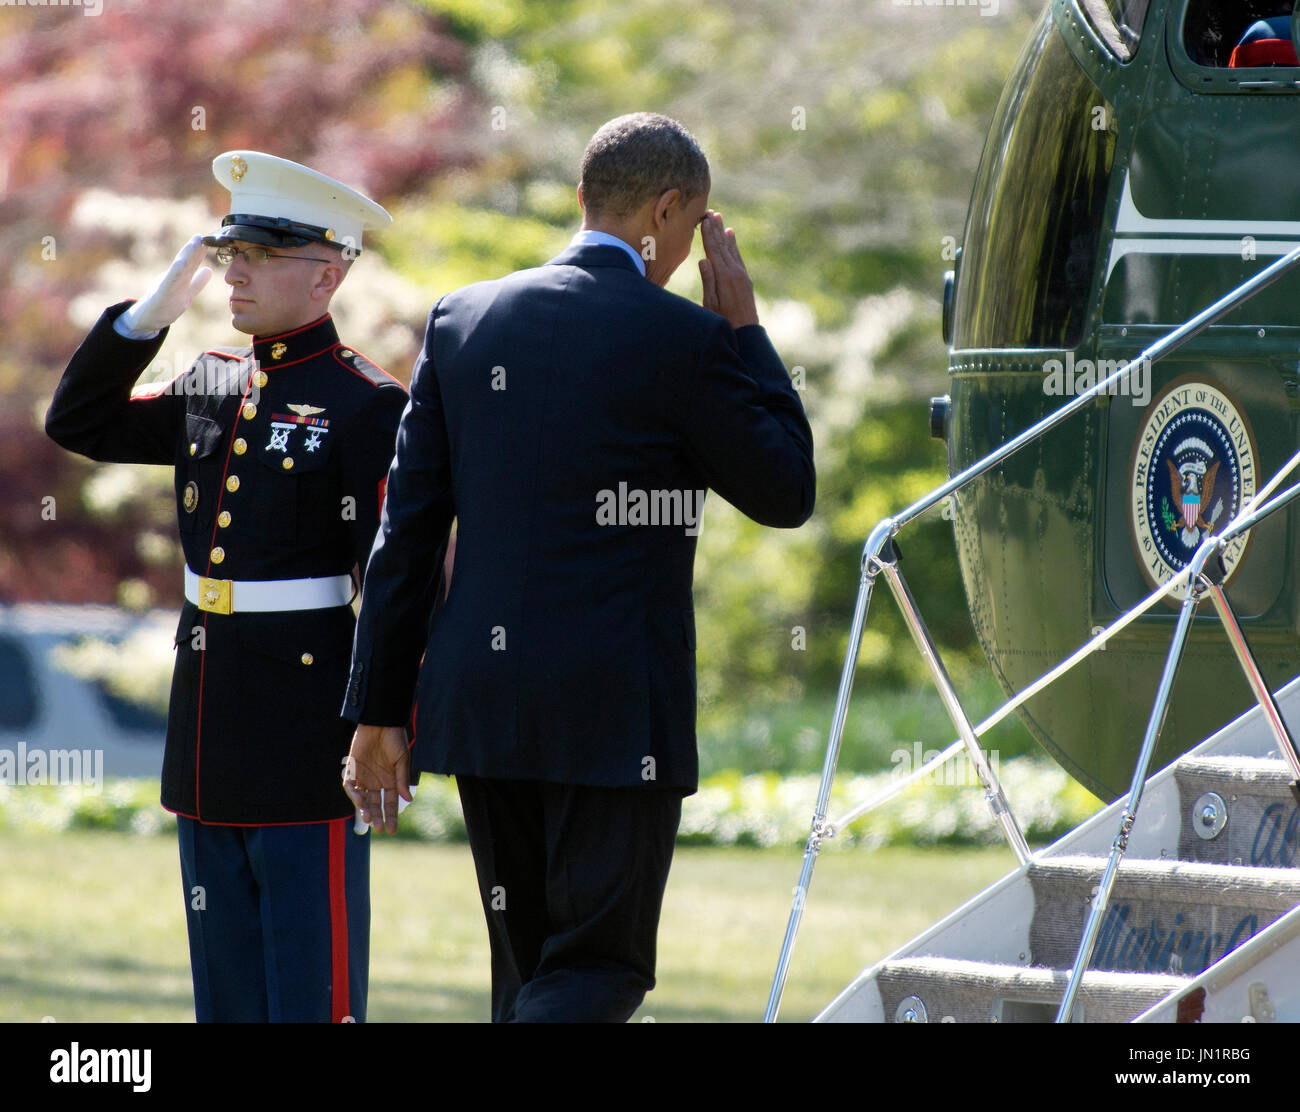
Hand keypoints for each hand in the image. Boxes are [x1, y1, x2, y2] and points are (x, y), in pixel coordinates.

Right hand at [119, 234, 212, 333]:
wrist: (147, 319)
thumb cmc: (165, 304)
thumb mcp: (185, 293)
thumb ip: (197, 282)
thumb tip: (209, 269)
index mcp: (180, 279)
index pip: (192, 263)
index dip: (200, 252)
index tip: (209, 240)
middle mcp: (173, 279)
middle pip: (185, 262)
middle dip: (193, 249)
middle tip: (201, 236)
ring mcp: (166, 286)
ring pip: (178, 269)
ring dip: (185, 256)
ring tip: (193, 245)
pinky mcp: (160, 295)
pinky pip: (169, 282)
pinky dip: (175, 272)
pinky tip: (181, 263)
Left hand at [342, 724, 410, 834]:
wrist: (381, 721)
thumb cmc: (395, 738)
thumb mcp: (402, 760)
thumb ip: (402, 779)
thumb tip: (408, 799)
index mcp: (391, 780)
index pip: (390, 803)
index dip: (391, 816)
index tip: (392, 829)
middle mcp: (376, 781)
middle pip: (375, 804)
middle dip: (377, 817)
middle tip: (379, 828)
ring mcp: (364, 776)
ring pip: (362, 798)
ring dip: (365, 809)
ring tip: (369, 818)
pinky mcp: (352, 768)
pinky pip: (350, 785)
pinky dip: (353, 793)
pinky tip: (358, 800)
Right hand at [699, 211, 758, 329]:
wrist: (746, 332)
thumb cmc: (724, 321)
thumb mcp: (711, 304)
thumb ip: (708, 281)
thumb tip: (703, 260)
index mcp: (724, 276)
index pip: (713, 250)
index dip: (708, 234)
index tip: (704, 219)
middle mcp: (734, 272)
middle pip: (723, 245)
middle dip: (716, 228)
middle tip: (711, 212)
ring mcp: (741, 274)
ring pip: (731, 249)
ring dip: (724, 233)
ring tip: (719, 219)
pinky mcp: (744, 278)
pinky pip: (737, 256)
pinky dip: (733, 245)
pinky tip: (730, 236)